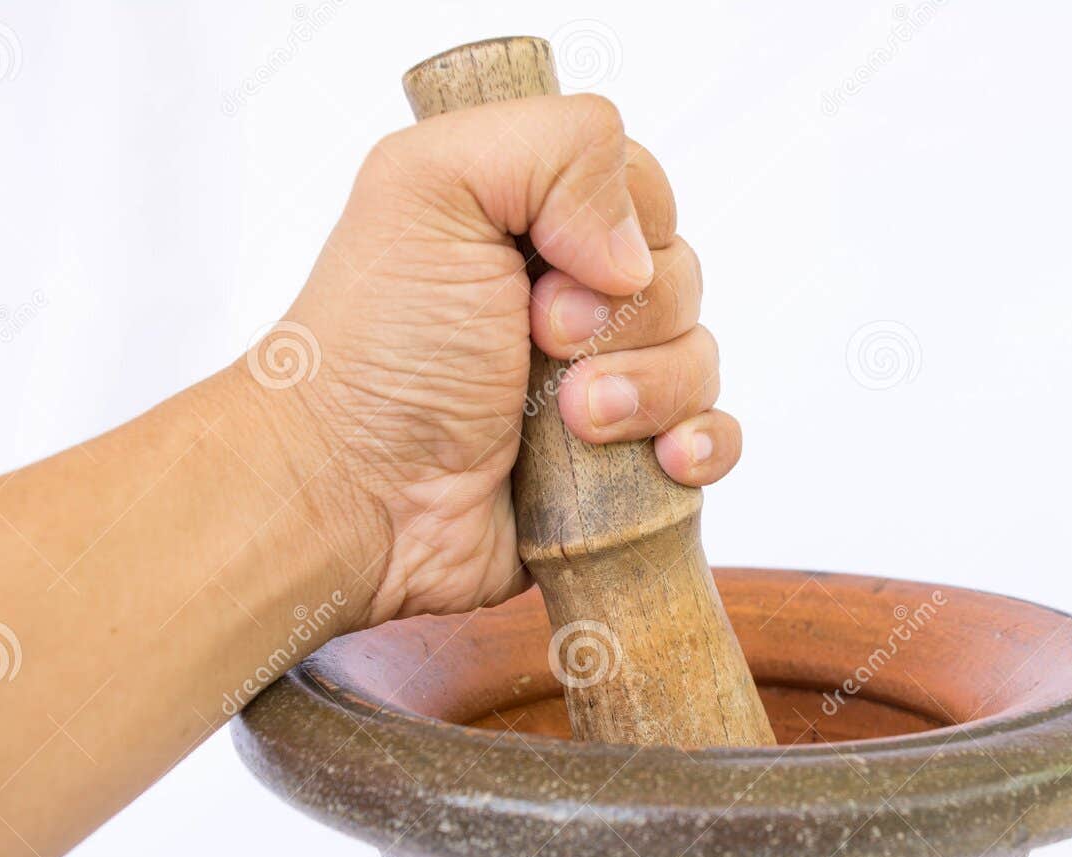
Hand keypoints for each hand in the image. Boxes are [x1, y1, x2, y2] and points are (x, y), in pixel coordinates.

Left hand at [255, 95, 741, 622]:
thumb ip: (554, 145)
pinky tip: (665, 460)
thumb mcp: (429, 186)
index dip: (618, 231)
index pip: (644, 192)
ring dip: (653, 390)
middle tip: (543, 347)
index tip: (546, 275)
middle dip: (629, 320)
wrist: (357, 495)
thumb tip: (635, 253)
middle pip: (681, 277)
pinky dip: (704, 446)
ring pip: (702, 361)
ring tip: (576, 423)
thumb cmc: (375, 348)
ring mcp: (604, 385)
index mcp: (531, 222)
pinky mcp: (623, 465)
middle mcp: (572, 298)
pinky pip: (715, 441)